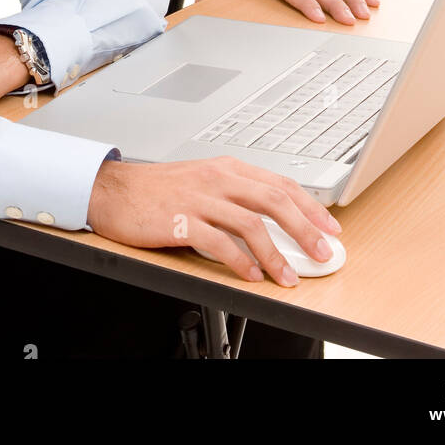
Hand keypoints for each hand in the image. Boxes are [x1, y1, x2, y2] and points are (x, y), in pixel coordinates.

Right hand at [86, 155, 342, 285]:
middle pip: (274, 200)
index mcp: (229, 168)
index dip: (310, 207)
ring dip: (276, 254)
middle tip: (324, 252)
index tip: (331, 227)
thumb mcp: (205, 181)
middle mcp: (219, 178)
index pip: (281, 184)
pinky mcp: (181, 219)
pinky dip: (241, 261)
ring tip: (289, 277)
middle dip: (305, 229)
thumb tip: (275, 220)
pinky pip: (219, 241)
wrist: (114, 190)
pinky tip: (252, 276)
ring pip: (251, 223)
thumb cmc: (159, 188)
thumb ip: (237, 195)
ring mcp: (200, 198)